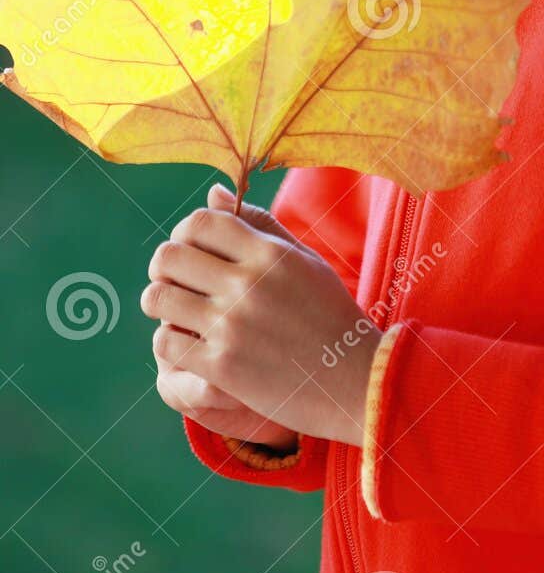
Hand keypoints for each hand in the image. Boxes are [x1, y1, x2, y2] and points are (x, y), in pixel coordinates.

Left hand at [142, 181, 381, 446]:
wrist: (355, 380)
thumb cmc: (330, 314)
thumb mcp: (304, 260)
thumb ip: (259, 223)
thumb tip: (213, 192)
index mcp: (269, 253)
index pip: (200, 222)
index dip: (185, 231)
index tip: (191, 248)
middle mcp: (248, 284)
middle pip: (170, 255)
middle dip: (165, 265)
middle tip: (176, 280)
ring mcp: (232, 326)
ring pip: (158, 297)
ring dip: (162, 302)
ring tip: (178, 311)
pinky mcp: (222, 368)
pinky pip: (166, 341)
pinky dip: (170, 340)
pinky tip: (190, 343)